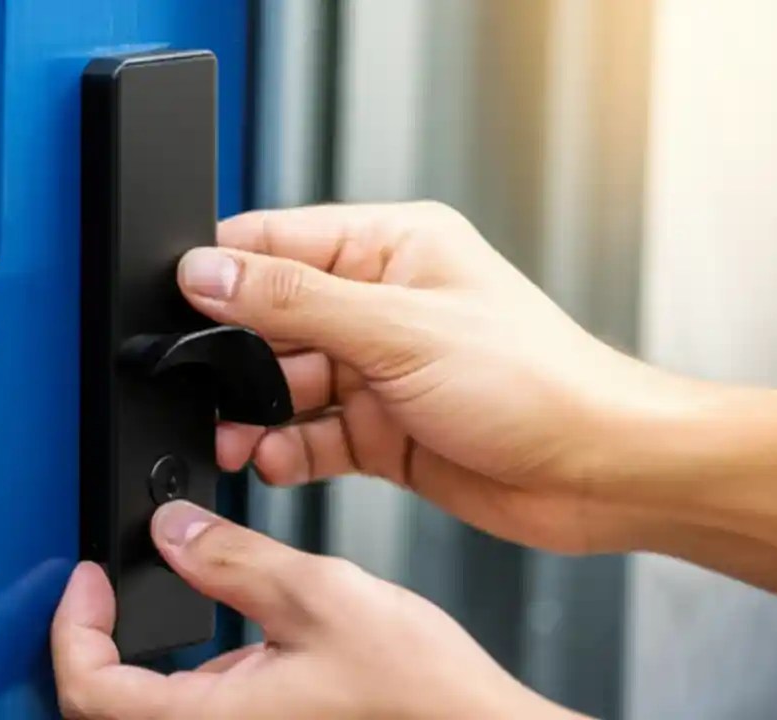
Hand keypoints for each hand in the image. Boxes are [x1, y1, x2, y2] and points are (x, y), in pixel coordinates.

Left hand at [51, 501, 580, 718]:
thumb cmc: (418, 692)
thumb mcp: (321, 595)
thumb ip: (234, 556)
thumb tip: (172, 530)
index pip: (90, 688)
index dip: (74, 626)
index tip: (88, 578)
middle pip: (104, 703)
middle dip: (90, 636)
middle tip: (101, 584)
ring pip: (144, 703)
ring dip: (128, 648)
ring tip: (137, 591)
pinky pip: (188, 699)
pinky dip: (174, 657)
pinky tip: (207, 613)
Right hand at [176, 202, 683, 553]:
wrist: (600, 473)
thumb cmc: (539, 381)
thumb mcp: (399, 328)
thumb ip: (295, 300)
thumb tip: (210, 271)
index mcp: (391, 248)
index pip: (279, 243)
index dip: (223, 272)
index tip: (176, 301)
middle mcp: (380, 305)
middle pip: (272, 322)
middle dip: (235, 361)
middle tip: (205, 390)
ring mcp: (379, 371)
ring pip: (285, 386)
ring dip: (255, 414)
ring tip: (236, 438)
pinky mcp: (382, 430)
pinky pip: (311, 436)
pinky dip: (287, 451)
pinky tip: (275, 460)